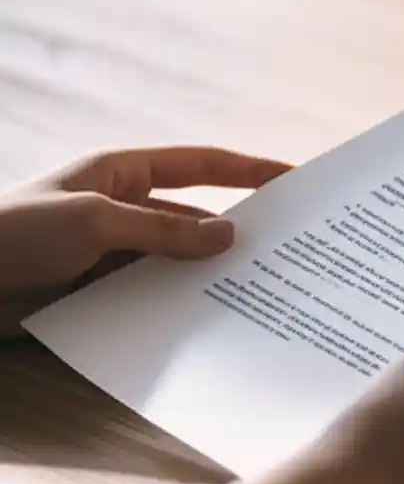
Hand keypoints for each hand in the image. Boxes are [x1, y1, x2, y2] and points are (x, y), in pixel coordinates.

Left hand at [0, 147, 290, 333]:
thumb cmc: (16, 235)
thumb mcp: (96, 222)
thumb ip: (165, 231)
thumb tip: (228, 236)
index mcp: (122, 172)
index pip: (202, 165)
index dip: (250, 170)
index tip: (296, 179)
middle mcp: (122, 207)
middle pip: (195, 216)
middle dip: (239, 229)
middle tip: (291, 248)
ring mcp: (112, 250)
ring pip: (177, 259)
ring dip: (210, 273)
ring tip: (261, 290)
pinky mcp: (99, 288)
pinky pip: (153, 291)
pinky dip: (180, 302)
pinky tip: (211, 319)